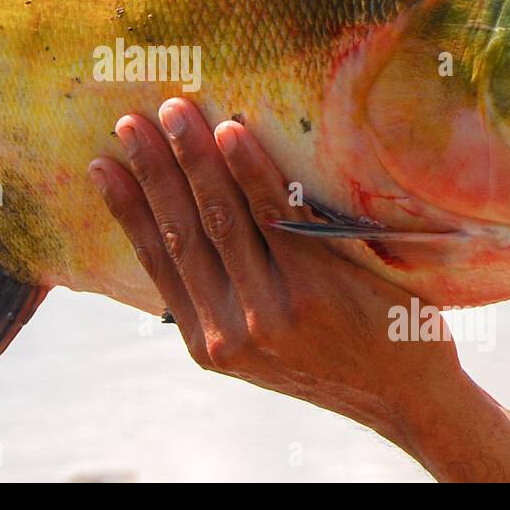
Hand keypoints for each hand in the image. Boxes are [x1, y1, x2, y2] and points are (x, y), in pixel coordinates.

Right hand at [85, 96, 465, 454]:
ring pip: (222, 218)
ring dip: (193, 158)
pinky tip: (232, 134)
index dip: (126, 210)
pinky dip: (251, 170)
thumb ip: (225, 304)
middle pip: (181, 232)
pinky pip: (276, 216)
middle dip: (152, 170)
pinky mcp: (318, 286)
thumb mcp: (261, 351)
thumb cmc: (335, 357)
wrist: (408, 398)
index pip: (157, 262)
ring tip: (174, 111)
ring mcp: (273, 310)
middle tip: (131, 121)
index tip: (101, 166)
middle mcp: (231, 331)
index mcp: (208, 344)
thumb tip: (189, 231)